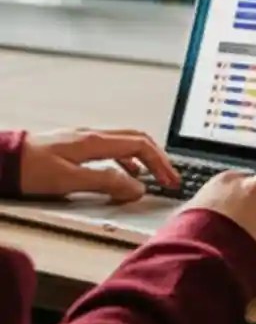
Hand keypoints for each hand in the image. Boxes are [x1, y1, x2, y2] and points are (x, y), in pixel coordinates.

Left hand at [18, 128, 180, 201]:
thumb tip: (138, 188)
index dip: (160, 164)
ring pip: (125, 142)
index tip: (170, 181)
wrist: (0, 160)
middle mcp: (93, 135)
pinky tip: (122, 173)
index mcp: (95, 142)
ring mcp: (83, 138)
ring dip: (143, 159)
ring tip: (151, 177)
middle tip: (169, 178)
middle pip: (138, 140)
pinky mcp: (74, 145)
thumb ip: (106, 182)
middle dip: (157, 159)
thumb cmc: (29, 170)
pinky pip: (110, 148)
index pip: (141, 146)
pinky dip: (125, 160)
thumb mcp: (70, 180)